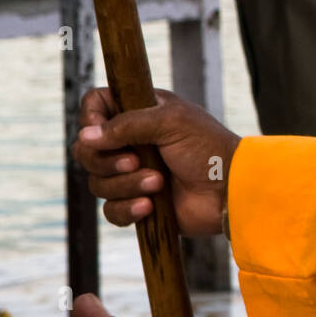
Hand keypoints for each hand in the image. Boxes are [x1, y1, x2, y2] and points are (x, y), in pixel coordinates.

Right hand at [73, 87, 239, 236]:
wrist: (230, 190)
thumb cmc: (207, 147)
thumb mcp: (170, 123)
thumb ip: (126, 125)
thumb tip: (85, 136)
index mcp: (139, 111)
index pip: (95, 106)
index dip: (90, 119)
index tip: (99, 132)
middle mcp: (131, 140)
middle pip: (86, 150)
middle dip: (107, 160)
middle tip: (137, 161)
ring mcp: (132, 173)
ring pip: (98, 182)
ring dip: (126, 185)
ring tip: (158, 184)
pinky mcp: (137, 202)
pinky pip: (111, 210)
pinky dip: (127, 209)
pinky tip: (150, 206)